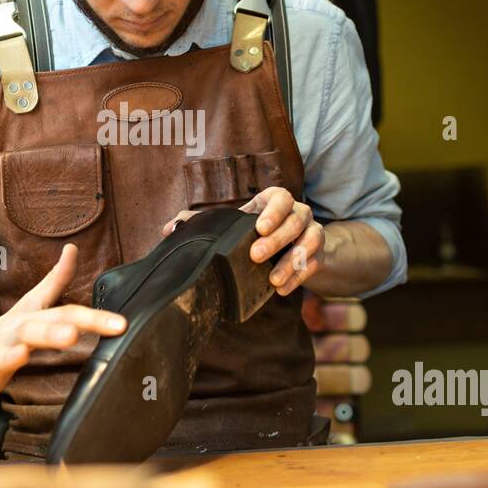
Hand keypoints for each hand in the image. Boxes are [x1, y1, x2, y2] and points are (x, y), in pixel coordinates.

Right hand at [0, 243, 126, 418]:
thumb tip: (73, 250)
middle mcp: (9, 338)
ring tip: (19, 356)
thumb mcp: (29, 308)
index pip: (64, 315)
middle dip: (50, 332)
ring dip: (9, 356)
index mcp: (28, 321)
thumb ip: (54, 282)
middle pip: (30, 330)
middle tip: (71, 334)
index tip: (121, 324)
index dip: (93, 319)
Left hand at [160, 187, 325, 295]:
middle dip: (277, 239)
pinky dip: (298, 278)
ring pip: (309, 242)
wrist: (294, 246)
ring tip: (272, 280)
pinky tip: (281, 290)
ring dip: (291, 262)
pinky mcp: (319, 255)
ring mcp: (313, 232)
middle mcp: (298, 213)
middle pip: (295, 220)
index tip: (259, 227)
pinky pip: (313, 265)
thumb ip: (201, 222)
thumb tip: (169, 229)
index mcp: (275, 200)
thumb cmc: (254, 231)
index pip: (280, 197)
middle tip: (256, 256)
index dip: (272, 211)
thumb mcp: (233, 224)